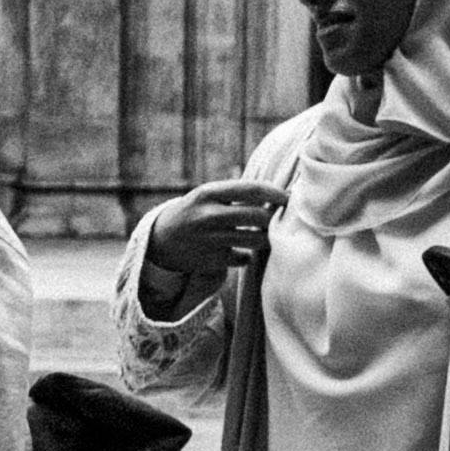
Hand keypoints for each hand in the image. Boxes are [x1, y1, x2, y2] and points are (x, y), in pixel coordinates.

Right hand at [138, 175, 278, 303]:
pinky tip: (240, 251)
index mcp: (209, 193)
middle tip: (282, 219)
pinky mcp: (212, 260)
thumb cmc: (196, 211)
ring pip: (256, 241)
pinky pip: (244, 259)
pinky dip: (247, 256)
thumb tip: (282, 196)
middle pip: (258, 217)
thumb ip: (238, 194)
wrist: (161, 240)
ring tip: (264, 234)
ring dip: (266, 238)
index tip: (289, 198)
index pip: (252, 190)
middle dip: (276, 219)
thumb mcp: (208, 195)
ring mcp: (210, 239)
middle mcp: (208, 215)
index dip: (276, 193)